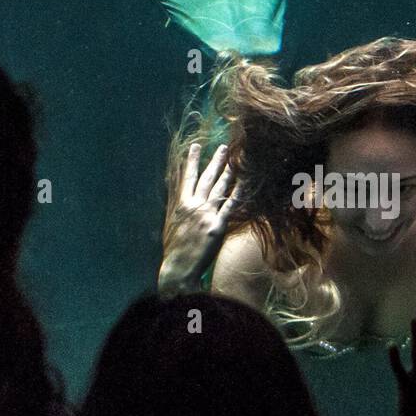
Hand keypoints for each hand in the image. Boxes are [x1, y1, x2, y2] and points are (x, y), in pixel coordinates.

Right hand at [158, 142, 239, 293]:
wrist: (178, 269)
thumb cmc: (174, 251)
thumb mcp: (171, 225)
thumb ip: (178, 209)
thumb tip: (181, 197)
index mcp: (180, 205)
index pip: (187, 178)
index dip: (192, 161)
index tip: (196, 147)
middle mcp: (193, 206)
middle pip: (206, 179)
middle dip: (215, 161)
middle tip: (224, 147)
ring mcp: (205, 215)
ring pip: (219, 189)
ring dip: (228, 173)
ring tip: (235, 161)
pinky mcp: (217, 227)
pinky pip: (230, 207)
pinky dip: (238, 194)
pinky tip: (244, 184)